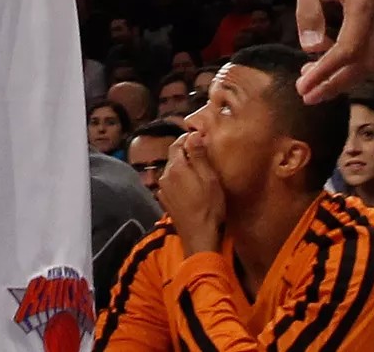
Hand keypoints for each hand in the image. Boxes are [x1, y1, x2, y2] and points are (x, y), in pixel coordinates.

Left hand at [158, 132, 226, 253]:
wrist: (200, 238)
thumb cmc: (209, 208)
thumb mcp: (210, 179)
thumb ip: (199, 155)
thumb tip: (192, 134)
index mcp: (175, 168)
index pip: (177, 144)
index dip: (187, 139)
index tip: (199, 138)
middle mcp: (164, 176)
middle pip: (174, 158)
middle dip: (186, 153)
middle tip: (201, 154)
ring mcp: (163, 191)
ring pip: (172, 172)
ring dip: (183, 168)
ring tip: (198, 172)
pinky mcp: (165, 203)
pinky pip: (171, 185)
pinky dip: (179, 182)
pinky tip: (190, 188)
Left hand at [286, 0, 373, 101]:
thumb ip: (309, 13)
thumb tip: (312, 49)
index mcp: (365, 0)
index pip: (349, 50)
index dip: (327, 73)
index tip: (304, 87)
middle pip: (364, 60)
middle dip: (336, 81)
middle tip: (306, 94)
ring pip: (366, 53)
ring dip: (341, 72)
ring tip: (310, 82)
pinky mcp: (373, 6)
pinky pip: (364, 40)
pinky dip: (345, 56)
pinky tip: (319, 59)